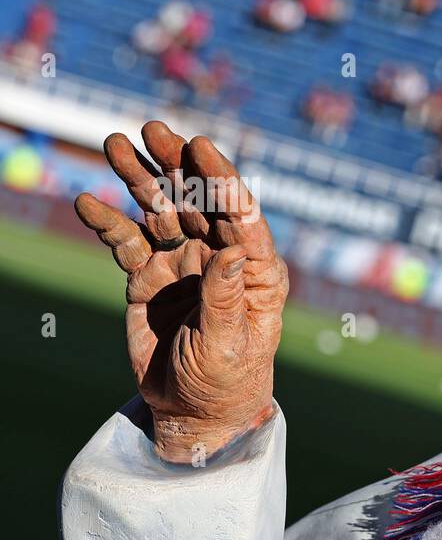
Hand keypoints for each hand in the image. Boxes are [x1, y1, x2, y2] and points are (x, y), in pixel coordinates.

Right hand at [74, 121, 287, 462]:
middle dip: (177, 165)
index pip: (240, 217)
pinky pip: (126, 242)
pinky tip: (88, 202)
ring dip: (140, 178)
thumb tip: (230, 251)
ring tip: (116, 143)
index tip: (201, 146)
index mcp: (254, 272)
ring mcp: (181, 264)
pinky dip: (107, 222)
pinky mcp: (148, 277)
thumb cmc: (227, 381)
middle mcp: (219, 258)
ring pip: (160, 212)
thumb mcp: (229, 345)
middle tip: (154, 128)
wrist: (194, 410)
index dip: (222, 179)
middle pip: (198, 202)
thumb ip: (225, 299)